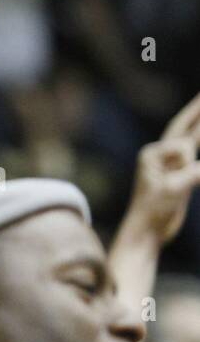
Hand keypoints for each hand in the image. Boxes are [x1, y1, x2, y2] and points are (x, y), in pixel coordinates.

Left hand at [126, 92, 199, 243]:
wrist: (146, 232)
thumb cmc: (152, 211)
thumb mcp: (171, 192)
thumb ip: (189, 175)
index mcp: (152, 154)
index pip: (183, 146)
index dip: (189, 159)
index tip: (185, 163)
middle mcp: (161, 155)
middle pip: (184, 127)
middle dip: (197, 110)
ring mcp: (171, 164)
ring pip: (193, 139)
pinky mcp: (180, 175)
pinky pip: (196, 156)